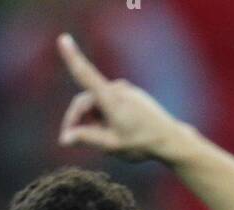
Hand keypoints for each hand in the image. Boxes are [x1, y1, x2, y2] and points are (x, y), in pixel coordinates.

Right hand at [57, 33, 190, 163]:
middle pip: (86, 100)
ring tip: (97, 140)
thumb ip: (86, 138)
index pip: (87, 76)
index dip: (73, 58)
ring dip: (90, 119)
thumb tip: (65, 139)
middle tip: (70, 140)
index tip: (63, 39)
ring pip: (97, 102)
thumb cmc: (141, 143)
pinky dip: (102, 115)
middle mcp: (117, 89)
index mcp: (111, 100)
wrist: (170, 139)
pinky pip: (108, 101)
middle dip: (76, 119)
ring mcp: (124, 89)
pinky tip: (108, 131)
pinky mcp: (129, 93)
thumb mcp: (111, 144)